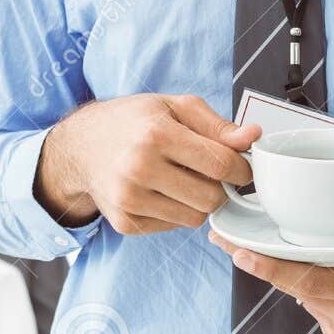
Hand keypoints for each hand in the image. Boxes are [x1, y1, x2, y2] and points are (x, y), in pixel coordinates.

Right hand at [35, 93, 260, 232]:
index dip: (242, 168)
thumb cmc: (132, 121)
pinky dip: (177, 211)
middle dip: (220, 187)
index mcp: (156, 135)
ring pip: (195, 217)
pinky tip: (163, 191)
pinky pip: (173, 226)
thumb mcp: (173, 107)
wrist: (80, 146)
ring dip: (199, 201)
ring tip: (184, 179)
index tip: (242, 167)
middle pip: (212, 197)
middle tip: (210, 174)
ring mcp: (130, 199)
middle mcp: (139, 169)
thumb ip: (216, 125)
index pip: (221, 164)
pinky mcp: (125, 222)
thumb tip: (253, 137)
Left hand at [206, 229, 333, 333]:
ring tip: (242, 242)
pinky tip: (283, 260)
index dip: (271, 266)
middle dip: (257, 261)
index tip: (239, 252)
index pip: (309, 280)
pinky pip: (311, 299)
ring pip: (299, 292)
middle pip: (294, 285)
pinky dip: (297, 280)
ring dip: (274, 270)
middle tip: (222, 237)